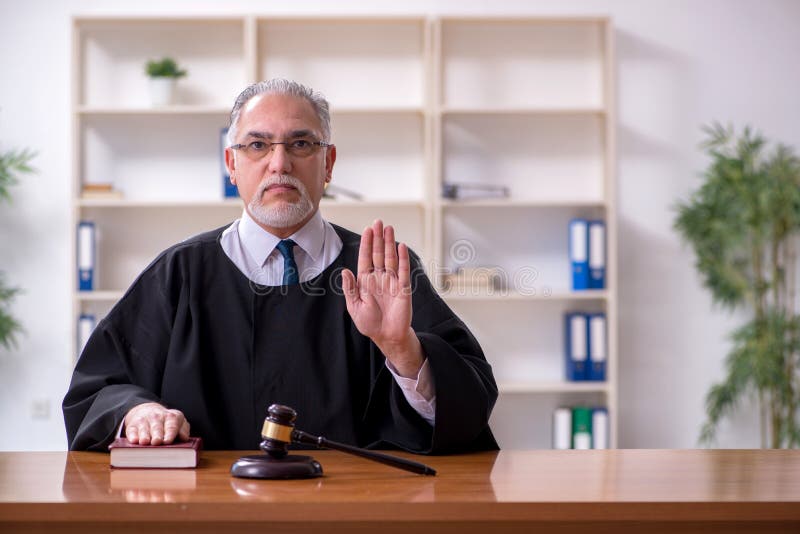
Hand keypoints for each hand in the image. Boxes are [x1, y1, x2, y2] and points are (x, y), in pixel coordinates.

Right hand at [123, 402, 189, 445]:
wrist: (148, 411)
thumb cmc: (167, 423)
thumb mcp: (178, 423)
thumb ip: (183, 430)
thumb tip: (184, 438)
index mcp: (171, 417)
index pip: (171, 425)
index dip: (170, 433)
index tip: (168, 441)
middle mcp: (157, 417)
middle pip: (157, 427)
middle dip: (157, 434)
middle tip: (157, 442)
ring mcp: (143, 420)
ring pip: (144, 428)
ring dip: (144, 435)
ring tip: (145, 442)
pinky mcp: (132, 425)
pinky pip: (132, 430)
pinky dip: (132, 435)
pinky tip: (134, 441)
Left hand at [342, 219, 423, 376]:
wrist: (387, 336)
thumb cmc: (369, 323)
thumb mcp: (354, 307)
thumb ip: (350, 289)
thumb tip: (345, 270)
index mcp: (365, 281)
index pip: (366, 258)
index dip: (367, 244)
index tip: (367, 230)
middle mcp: (379, 278)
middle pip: (378, 254)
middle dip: (378, 238)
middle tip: (378, 222)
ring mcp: (391, 281)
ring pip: (390, 258)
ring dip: (390, 243)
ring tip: (389, 228)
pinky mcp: (403, 287)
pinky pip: (403, 270)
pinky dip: (402, 258)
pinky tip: (401, 246)